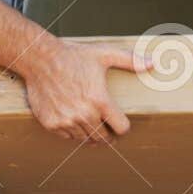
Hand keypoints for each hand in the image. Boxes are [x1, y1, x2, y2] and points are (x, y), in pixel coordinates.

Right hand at [20, 33, 150, 143]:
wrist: (40, 59)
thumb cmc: (73, 56)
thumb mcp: (104, 54)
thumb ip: (129, 60)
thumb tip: (152, 63)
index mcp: (100, 100)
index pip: (121, 127)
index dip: (123, 127)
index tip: (120, 124)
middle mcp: (84, 114)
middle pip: (103, 138)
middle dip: (108, 135)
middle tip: (107, 129)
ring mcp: (66, 120)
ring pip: (85, 139)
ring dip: (89, 134)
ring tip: (90, 124)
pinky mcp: (51, 123)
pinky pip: (67, 137)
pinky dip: (72, 132)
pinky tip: (73, 121)